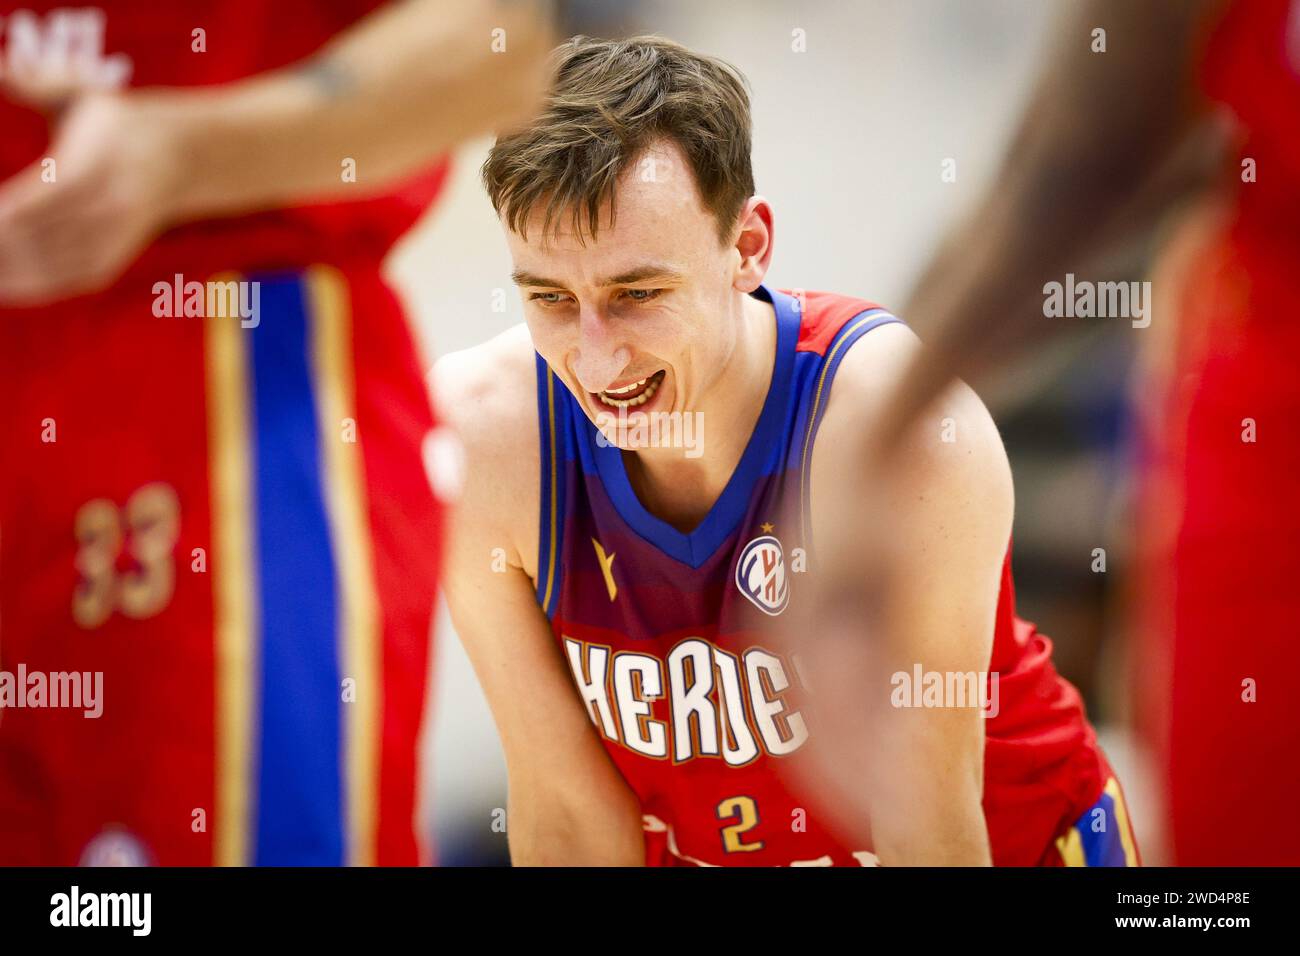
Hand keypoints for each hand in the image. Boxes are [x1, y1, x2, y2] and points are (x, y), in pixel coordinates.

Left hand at [0, 87, 182, 305]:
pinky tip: (4, 288)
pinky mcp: (116, 257)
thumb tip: (0, 67)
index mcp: (98, 164)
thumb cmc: (119, 123)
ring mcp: (116, 236)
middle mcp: (111, 206)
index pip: (40, 198)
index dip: (5, 216)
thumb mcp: (86, 97)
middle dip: (1, 245)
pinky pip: (71, 279)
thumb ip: (38, 84)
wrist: (187, 161)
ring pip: (56, 264)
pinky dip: (34, 287)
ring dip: (10, 272)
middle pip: (43, 236)